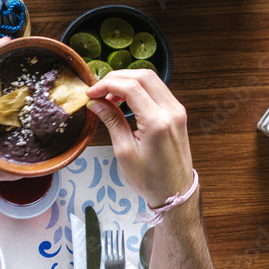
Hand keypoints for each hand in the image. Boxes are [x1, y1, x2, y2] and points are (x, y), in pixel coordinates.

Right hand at [87, 70, 193, 205]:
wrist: (175, 191)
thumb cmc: (149, 178)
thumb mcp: (124, 151)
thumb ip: (112, 121)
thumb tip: (96, 102)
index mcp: (157, 122)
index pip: (131, 87)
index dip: (107, 84)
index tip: (91, 93)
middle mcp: (171, 111)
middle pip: (143, 76)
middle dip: (117, 77)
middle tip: (98, 90)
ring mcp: (177, 110)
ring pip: (152, 79)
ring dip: (128, 81)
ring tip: (108, 96)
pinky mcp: (178, 112)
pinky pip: (158, 89)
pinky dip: (140, 88)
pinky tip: (124, 99)